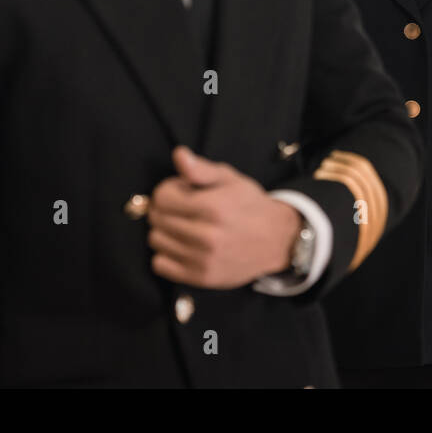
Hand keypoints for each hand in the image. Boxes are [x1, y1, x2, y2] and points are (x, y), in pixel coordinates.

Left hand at [147, 146, 301, 288]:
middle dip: (165, 209)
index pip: (162, 196)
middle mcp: (207, 235)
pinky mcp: (201, 277)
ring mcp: (204, 259)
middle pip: (157, 218)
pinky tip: (182, 245)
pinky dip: (166, 254)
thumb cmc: (250, 205)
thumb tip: (179, 155)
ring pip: (156, 241)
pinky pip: (160, 265)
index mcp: (213, 207)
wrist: (276, 240)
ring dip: (164, 231)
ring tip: (184, 226)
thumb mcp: (230, 179)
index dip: (169, 189)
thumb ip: (201, 168)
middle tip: (183, 208)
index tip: (182, 191)